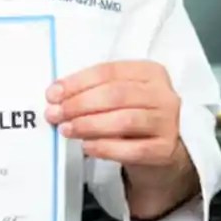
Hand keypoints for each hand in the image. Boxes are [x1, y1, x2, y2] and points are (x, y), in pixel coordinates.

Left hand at [45, 61, 195, 218]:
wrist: (164, 148)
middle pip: (115, 95)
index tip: (53, 93)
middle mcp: (162, 95)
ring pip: (124, 121)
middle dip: (79, 104)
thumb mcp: (122, 95)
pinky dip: (105, 147)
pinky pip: (132, 149)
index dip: (77, 82)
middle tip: (55, 113)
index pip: (108, 72)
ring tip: (66, 129)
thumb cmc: (136, 115)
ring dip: (88, 125)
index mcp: (150, 72)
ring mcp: (167, 122)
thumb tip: (57, 96)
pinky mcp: (165, 149)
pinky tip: (87, 146)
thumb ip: (95, 90)